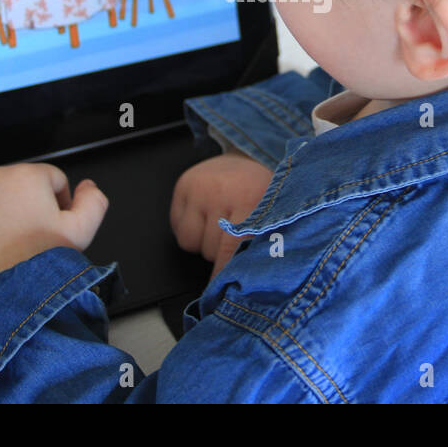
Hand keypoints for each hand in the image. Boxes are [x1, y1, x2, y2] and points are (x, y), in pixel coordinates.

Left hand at [0, 163, 107, 302]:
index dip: (59, 204)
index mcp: (27, 176)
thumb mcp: (82, 231)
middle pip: (22, 186)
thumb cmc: (38, 263)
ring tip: (10, 244)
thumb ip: (94, 201)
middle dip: (29, 206)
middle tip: (32, 237)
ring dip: (4, 213)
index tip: (53, 225)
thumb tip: (88, 188)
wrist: (1, 294)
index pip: (53, 179)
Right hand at [171, 150, 272, 277]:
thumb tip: (241, 282)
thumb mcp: (270, 218)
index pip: (231, 248)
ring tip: (218, 225)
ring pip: (190, 242)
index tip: (221, 288)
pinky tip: (204, 217)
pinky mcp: (184, 185)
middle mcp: (222, 191)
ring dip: (202, 242)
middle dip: (219, 252)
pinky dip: (189, 229)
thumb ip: (257, 247)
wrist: (250, 158)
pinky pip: (177, 228)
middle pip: (209, 250)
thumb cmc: (262, 194)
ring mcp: (200, 187)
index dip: (224, 273)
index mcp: (250, 199)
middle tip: (232, 237)